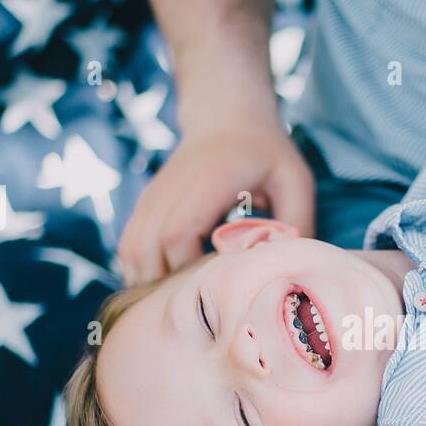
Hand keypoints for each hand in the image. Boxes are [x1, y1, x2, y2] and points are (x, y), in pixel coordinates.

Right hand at [116, 117, 314, 284]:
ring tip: (185, 302)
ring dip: (151, 283)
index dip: (191, 270)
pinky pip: (128, 248)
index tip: (218, 290)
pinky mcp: (145, 206)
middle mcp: (170, 189)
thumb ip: (297, 222)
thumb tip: (290, 270)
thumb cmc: (265, 153)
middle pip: (147, 250)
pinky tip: (167, 287)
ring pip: (131, 252)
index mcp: (207, 182)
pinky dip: (140, 272)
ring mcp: (152, 197)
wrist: (226, 117)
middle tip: (203, 308)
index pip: (179, 233)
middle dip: (170, 287)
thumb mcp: (294, 180)